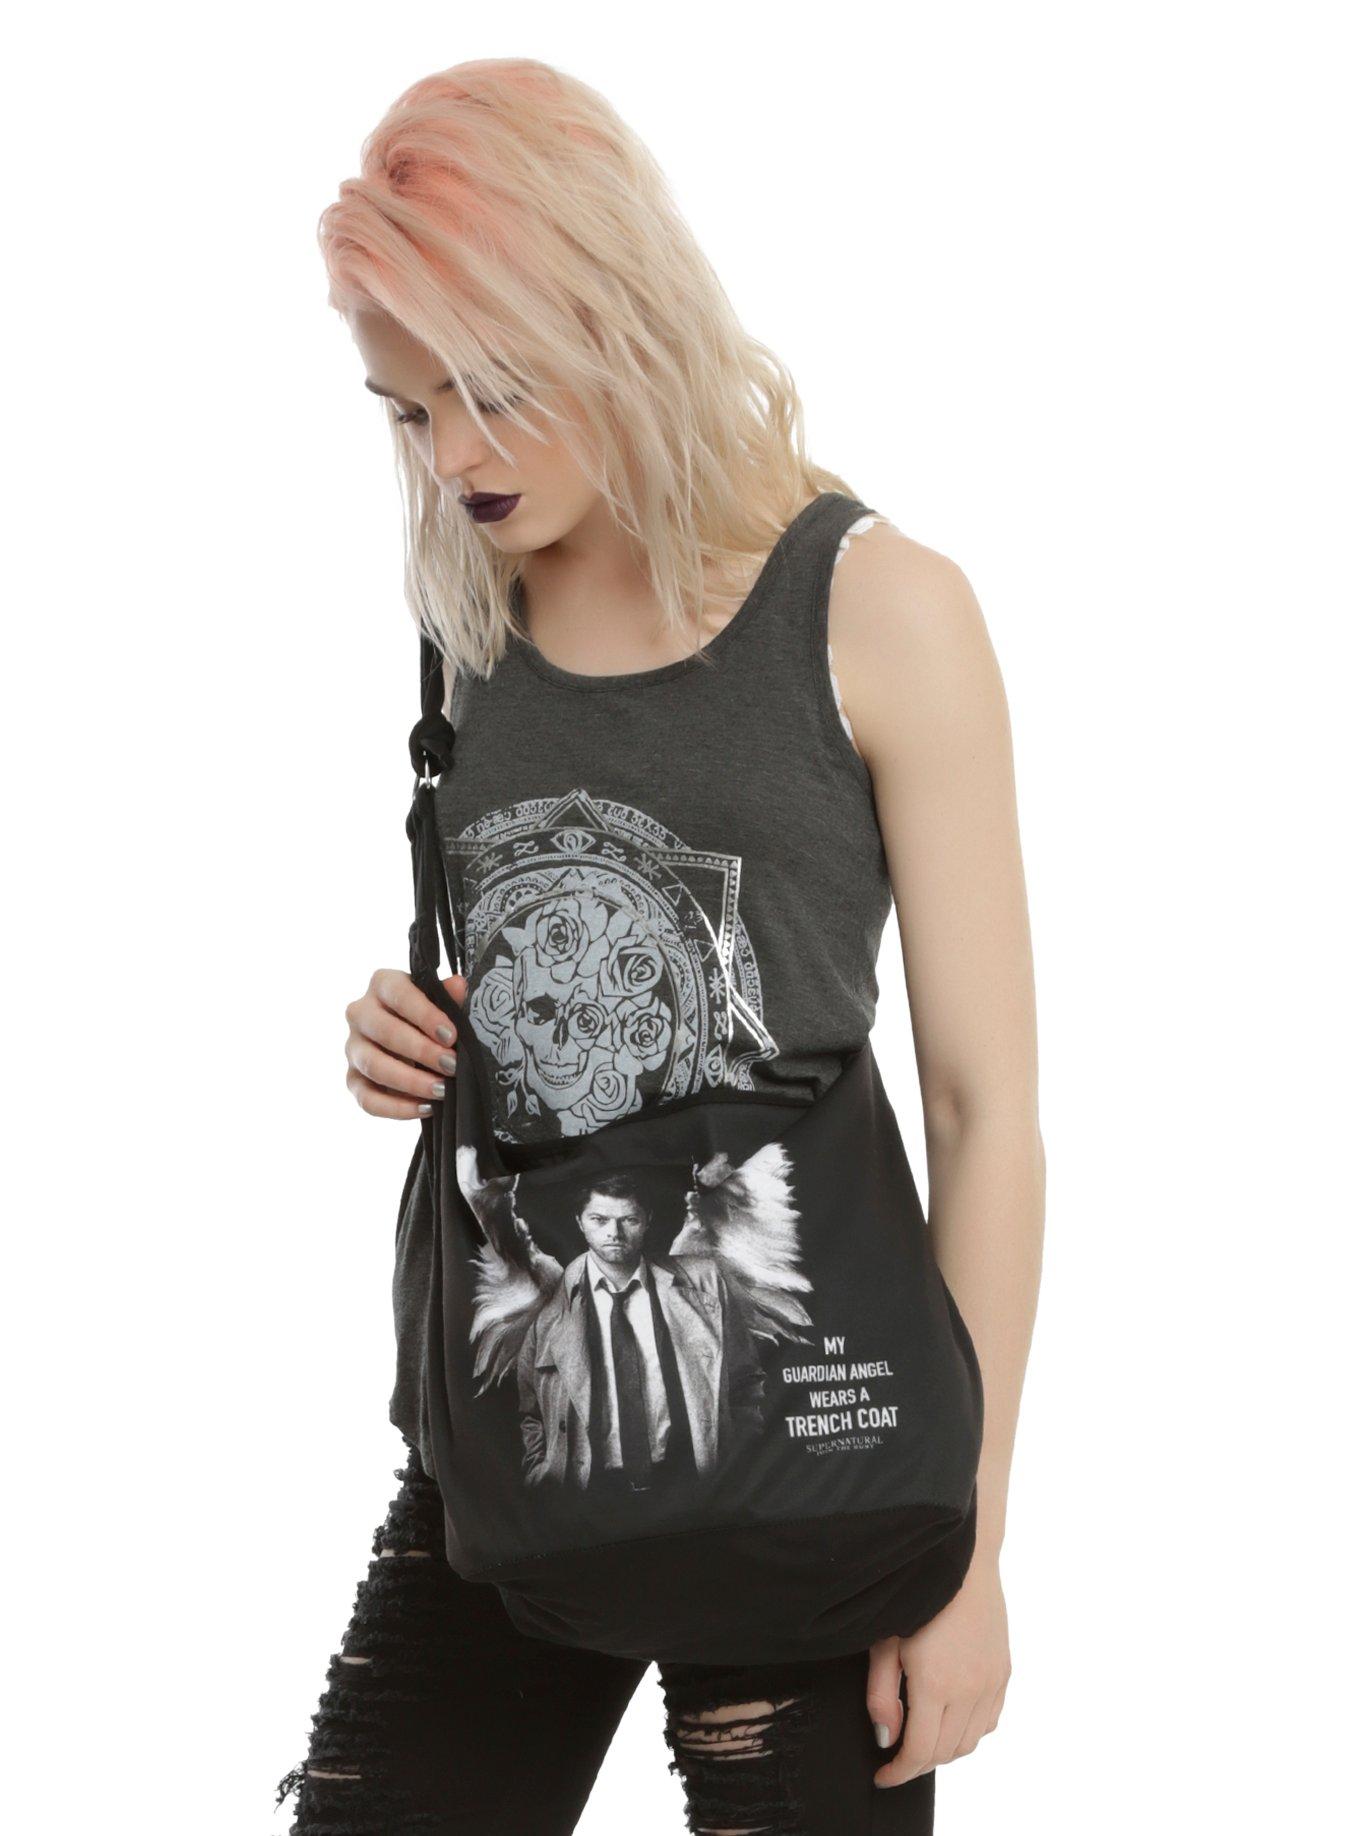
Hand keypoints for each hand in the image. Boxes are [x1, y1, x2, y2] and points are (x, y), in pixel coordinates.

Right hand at [344, 969, 466, 1117]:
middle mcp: (360, 1013)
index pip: (399, 995)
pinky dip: (397, 1108)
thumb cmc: (429, 1015)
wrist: (414, 1039)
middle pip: (385, 1032)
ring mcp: (353, 1048)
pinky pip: (368, 1099)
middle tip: (452, 1066)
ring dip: (411, 1081)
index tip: (451, 1036)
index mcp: (382, 984)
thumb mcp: (442, 1002)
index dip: (425, 1015)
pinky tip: (426, 1108)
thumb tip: (458, 986)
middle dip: (422, 1051)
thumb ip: (448, 997)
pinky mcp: (353, 1079)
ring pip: (374, 1066)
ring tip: (442, 1090)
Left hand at [865, 1557, 1010, 1787]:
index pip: (920, 1751)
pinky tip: (950, 1718)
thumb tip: (887, 1738)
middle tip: (896, 1756)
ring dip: (945, 1750)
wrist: (961, 1558)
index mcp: (937, 1683)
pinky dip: (969, 1731)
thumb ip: (881, 1695)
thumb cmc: (915, 1592)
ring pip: (971, 1742)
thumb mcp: (884, 1641)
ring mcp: (992, 1681)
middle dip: (918, 1762)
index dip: (899, 1772)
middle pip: (946, 1753)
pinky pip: (989, 1721)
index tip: (883, 1776)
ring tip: (921, 1737)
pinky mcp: (1004, 1672)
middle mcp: (970, 1688)